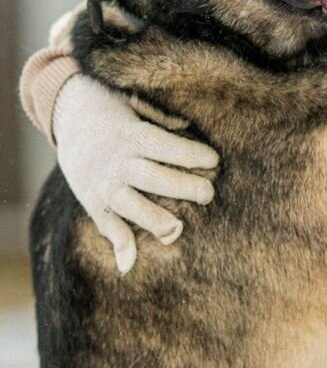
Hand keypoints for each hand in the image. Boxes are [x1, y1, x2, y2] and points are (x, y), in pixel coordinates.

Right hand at [54, 75, 219, 273]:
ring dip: (153, 219)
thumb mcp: (139, 103)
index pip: (165, 146)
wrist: (71, 118)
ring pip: (130, 205)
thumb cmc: (119, 109)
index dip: (190, 154)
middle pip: (153, 178)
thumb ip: (163, 118)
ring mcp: (105, 184)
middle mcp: (118, 161)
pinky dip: (117, 245)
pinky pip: (107, 225)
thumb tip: (189, 125)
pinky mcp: (93, 201)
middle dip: (182, 187)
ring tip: (177, 229)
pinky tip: (129, 264)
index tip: (214, 160)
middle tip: (209, 194)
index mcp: (133, 135)